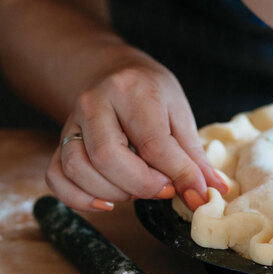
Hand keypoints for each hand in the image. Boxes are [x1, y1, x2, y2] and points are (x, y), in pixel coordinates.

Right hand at [46, 63, 226, 211]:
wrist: (113, 71)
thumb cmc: (152, 93)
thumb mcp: (180, 114)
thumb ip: (194, 155)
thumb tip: (214, 191)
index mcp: (132, 91)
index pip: (153, 142)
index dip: (177, 174)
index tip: (196, 193)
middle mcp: (94, 103)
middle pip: (108, 157)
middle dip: (142, 185)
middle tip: (165, 189)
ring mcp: (71, 122)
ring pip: (77, 168)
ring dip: (113, 192)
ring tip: (139, 190)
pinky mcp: (59, 141)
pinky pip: (56, 176)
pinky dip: (79, 197)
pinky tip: (107, 202)